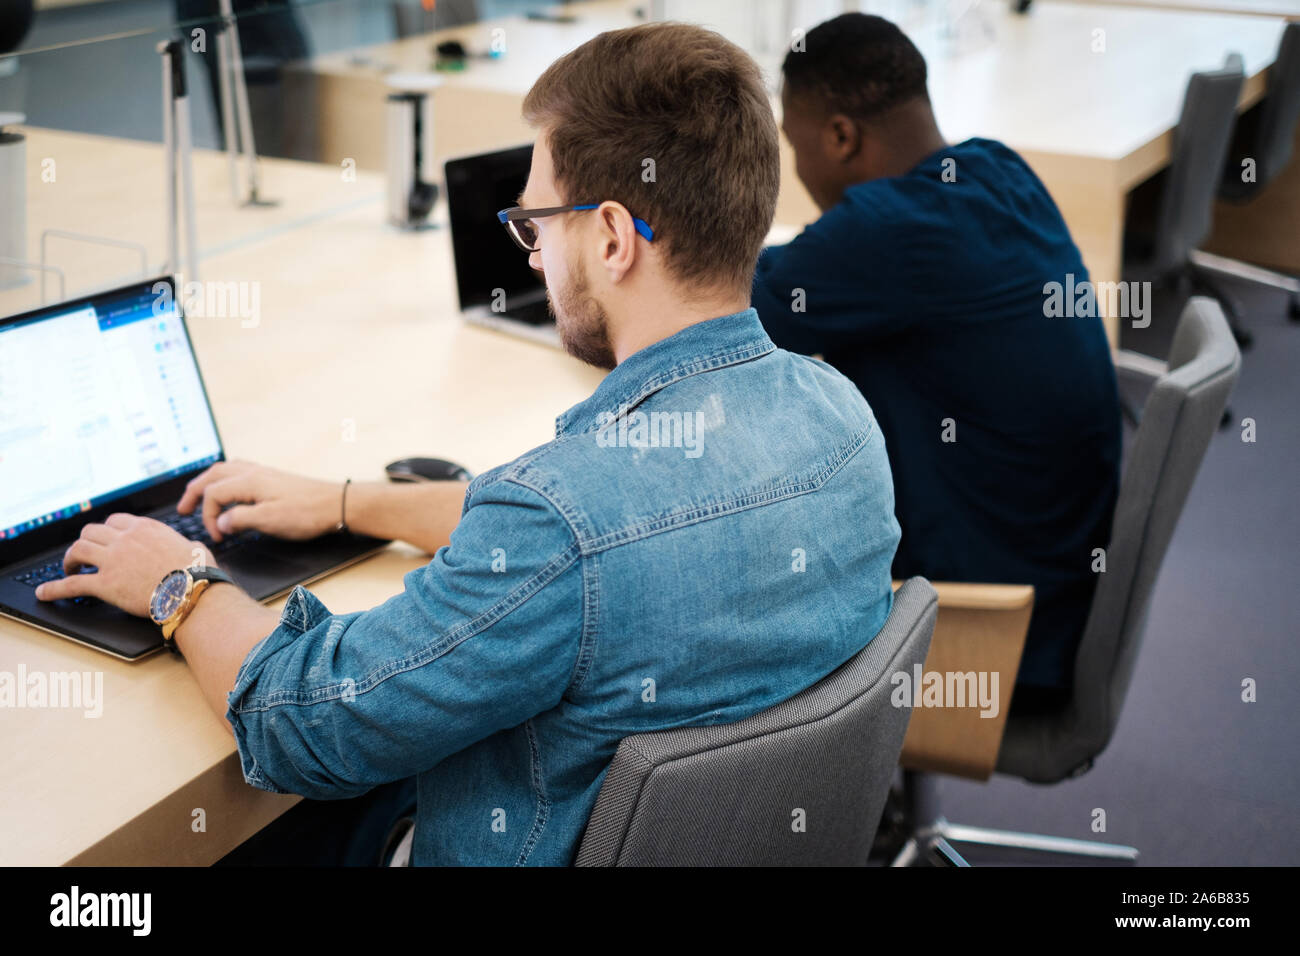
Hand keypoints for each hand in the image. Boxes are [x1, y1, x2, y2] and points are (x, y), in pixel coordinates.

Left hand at [34, 514, 215, 617]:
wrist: (193, 591)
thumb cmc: (199, 572)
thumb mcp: (195, 547)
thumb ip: (185, 543)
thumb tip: (192, 547)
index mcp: (145, 528)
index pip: (115, 521)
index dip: (107, 531)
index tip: (106, 540)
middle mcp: (125, 539)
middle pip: (92, 531)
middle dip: (85, 542)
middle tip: (85, 554)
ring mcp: (112, 560)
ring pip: (78, 549)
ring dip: (70, 558)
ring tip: (69, 568)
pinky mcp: (105, 584)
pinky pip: (72, 584)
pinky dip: (54, 588)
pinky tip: (44, 593)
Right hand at [176, 460, 341, 542]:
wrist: (337, 504)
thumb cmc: (307, 513)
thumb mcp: (269, 521)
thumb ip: (240, 519)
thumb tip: (220, 522)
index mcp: (249, 481)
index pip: (213, 494)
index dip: (208, 516)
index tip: (217, 537)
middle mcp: (253, 472)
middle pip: (212, 475)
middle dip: (194, 491)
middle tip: (182, 509)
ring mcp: (263, 473)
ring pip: (225, 470)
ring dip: (208, 482)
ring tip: (198, 496)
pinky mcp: (272, 478)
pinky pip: (239, 472)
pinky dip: (225, 479)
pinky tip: (228, 489)